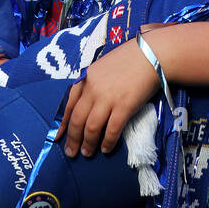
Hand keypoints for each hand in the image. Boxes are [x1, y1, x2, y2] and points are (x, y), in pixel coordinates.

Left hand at [56, 38, 159, 157]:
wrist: (151, 54)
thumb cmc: (129, 59)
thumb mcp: (102, 67)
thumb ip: (92, 84)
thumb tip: (87, 105)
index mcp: (86, 78)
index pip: (68, 104)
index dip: (61, 122)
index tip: (57, 136)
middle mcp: (93, 88)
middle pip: (77, 119)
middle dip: (72, 138)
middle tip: (71, 152)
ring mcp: (108, 98)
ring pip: (91, 127)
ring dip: (87, 143)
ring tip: (86, 154)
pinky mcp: (124, 106)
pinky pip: (112, 129)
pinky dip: (107, 142)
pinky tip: (106, 149)